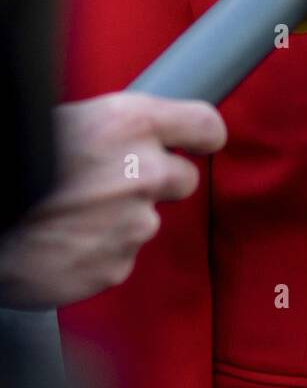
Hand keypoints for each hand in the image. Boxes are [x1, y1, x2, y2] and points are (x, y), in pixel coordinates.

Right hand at [0, 93, 225, 308]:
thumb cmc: (20, 164)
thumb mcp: (72, 121)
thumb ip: (120, 133)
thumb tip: (143, 140)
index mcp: (132, 123)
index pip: (206, 125)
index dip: (201, 136)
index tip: (196, 144)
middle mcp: (144, 172)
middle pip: (183, 178)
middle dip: (156, 182)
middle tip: (109, 184)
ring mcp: (133, 224)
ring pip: (144, 221)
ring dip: (116, 221)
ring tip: (68, 214)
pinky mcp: (116, 267)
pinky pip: (118, 257)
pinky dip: (95, 254)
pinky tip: (63, 242)